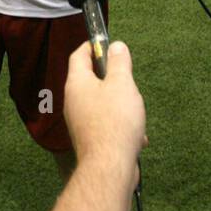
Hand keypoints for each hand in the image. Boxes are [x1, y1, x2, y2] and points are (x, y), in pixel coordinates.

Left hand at [63, 41, 146, 181]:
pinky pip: (106, 124)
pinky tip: (137, 137)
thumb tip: (116, 46)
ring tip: (136, 114)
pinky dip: (121, 126)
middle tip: (128, 81)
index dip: (92, 46)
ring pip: (102, 104)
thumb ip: (119, 62)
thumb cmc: (115, 121)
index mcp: (77, 83)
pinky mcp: (90, 139)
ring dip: (121, 106)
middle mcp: (73, 101)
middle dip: (113, 80)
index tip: (106, 44)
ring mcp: (80, 122)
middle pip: (91, 80)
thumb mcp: (122, 83)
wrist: (110, 166)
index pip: (78, 55)